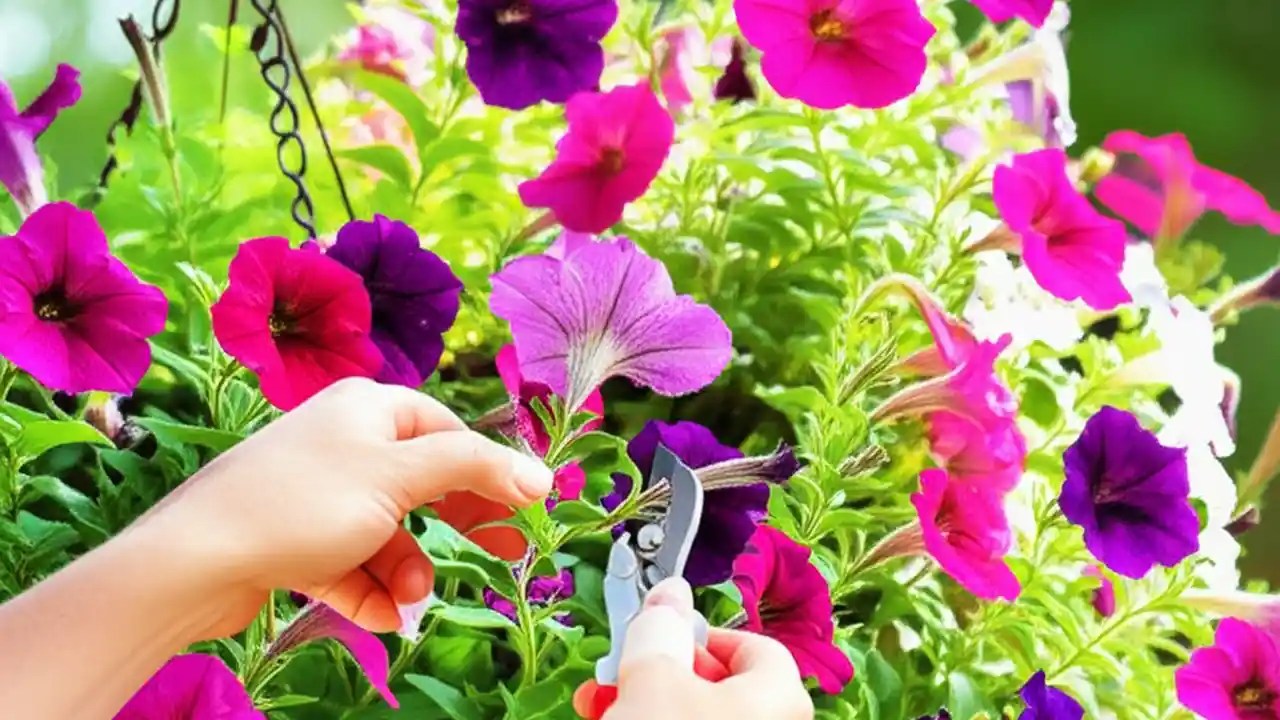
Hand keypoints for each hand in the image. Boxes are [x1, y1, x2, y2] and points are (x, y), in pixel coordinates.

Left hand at [134, 377, 552, 637]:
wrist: (195, 559)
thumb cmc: (305, 504)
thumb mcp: (401, 479)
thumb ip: (477, 471)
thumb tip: (543, 474)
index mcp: (370, 408)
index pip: (449, 433)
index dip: (489, 473)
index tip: (524, 511)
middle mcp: (344, 442)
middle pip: (424, 483)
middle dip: (458, 526)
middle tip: (506, 555)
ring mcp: (317, 492)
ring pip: (387, 531)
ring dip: (406, 569)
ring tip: (405, 601)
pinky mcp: (294, 538)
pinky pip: (350, 561)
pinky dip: (368, 587)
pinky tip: (377, 614)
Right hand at [573, 579, 813, 719]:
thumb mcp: (654, 680)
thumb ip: (660, 630)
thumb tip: (669, 594)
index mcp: (780, 697)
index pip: (756, 646)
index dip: (701, 632)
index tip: (658, 631)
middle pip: (720, 684)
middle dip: (658, 670)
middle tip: (614, 671)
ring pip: (698, 714)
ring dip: (645, 700)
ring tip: (598, 703)